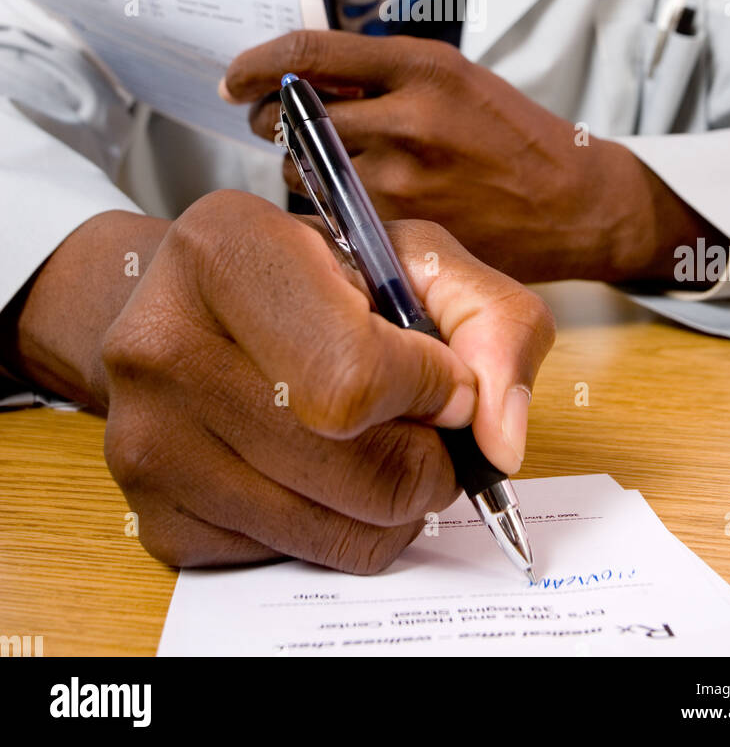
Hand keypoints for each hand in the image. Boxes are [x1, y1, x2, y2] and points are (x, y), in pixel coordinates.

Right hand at [101, 190, 553, 571]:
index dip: (427, 389)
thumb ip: (491, 320)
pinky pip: (290, 559)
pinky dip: (331, 528)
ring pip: (333, 531)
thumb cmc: (308, 278)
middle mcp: (164, 343)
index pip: (353, 377)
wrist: (187, 307)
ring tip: (377, 443)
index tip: (439, 375)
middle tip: (424, 425)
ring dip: (390, 504)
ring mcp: (147, 438)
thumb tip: (500, 438)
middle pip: (355, 471)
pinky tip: (316, 467)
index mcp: (226, 251)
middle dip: (425, 460)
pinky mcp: (154, 516)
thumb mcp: (409, 257)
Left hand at [222, 29, 623, 280]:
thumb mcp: (455, 78)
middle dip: (271, 120)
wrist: (573, 202)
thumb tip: (299, 75)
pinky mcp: (401, 228)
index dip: (255, 64)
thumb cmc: (511, 134)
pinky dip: (327, 203)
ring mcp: (402, 179)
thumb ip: (382, 73)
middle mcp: (408, 118)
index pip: (308, 54)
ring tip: (333, 162)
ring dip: (300, 164)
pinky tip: (353, 198)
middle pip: (292, 117)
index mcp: (423, 65)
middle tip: (275, 121)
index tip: (235, 76)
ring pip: (303, 170)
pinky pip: (331, 213)